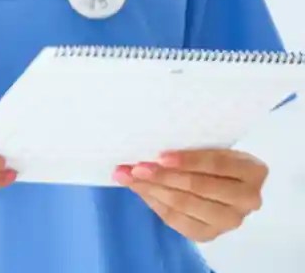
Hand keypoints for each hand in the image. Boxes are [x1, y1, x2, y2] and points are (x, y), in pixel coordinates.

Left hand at [115, 149, 267, 241]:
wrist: (220, 184)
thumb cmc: (211, 159)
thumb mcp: (209, 148)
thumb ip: (188, 149)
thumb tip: (147, 149)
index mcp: (253, 171)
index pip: (218, 164)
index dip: (188, 161)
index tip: (160, 156)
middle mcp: (248, 199)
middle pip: (200, 187)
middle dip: (164, 176)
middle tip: (136, 168)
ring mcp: (231, 220)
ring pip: (186, 204)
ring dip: (153, 189)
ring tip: (129, 177)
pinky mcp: (210, 234)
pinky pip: (177, 220)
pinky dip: (154, 203)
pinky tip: (139, 190)